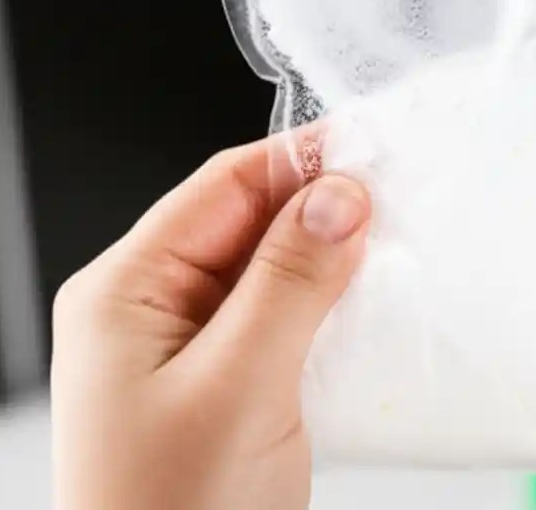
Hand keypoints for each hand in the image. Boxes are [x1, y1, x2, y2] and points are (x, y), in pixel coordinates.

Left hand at [51, 130, 370, 509]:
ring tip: (404, 253)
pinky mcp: (232, 383)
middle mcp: (154, 309)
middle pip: (252, 224)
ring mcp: (193, 348)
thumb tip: (341, 194)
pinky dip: (335, 311)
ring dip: (337, 262)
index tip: (379, 149)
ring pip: (277, 273)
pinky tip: (378, 312)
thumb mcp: (237, 387)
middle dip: (328, 210)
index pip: (224, 187)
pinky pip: (288, 322)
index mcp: (126, 290)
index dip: (302, 161)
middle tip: (409, 202)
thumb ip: (289, 285)